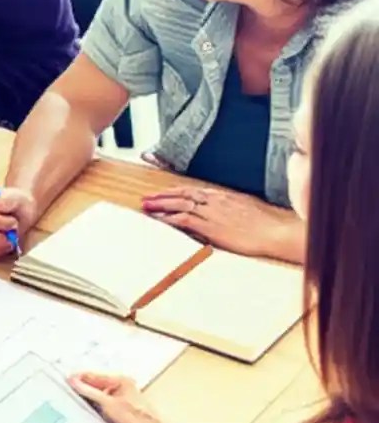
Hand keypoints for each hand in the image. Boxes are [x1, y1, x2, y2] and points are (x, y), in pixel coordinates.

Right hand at [67, 372, 173, 422]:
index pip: (93, 375)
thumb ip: (90, 392)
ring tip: (81, 405)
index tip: (65, 381)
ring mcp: (122, 400)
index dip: (78, 378)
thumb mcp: (109, 405)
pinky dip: (96, 410)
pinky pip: (102, 407)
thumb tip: (75, 382)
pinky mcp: (121, 412)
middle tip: (69, 393)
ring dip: (90, 402)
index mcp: (121, 381)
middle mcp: (122, 388)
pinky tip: (94, 416)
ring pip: (98, 397)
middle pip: (95, 386)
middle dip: (83, 390)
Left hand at [141, 187, 304, 260]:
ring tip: (146, 206)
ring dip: (161, 205)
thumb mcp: (246, 208)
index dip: (176, 192)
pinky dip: (169, 218)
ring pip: (180, 204)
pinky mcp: (211, 226)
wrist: (275, 232)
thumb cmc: (266, 224)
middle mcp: (215, 201)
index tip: (164, 193)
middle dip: (163, 196)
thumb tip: (219, 211)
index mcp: (224, 196)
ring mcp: (212, 212)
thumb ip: (229, 208)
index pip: (194, 191)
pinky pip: (185, 219)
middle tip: (146, 198)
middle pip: (183, 195)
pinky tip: (159, 219)